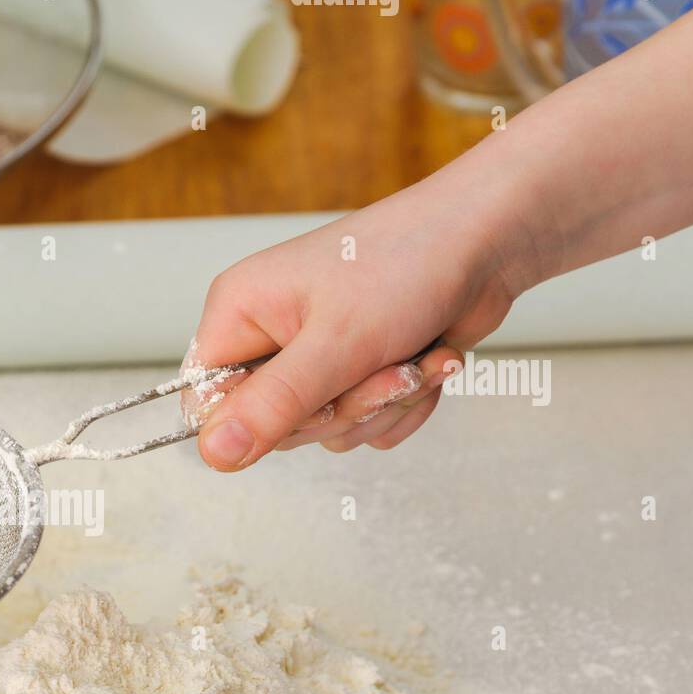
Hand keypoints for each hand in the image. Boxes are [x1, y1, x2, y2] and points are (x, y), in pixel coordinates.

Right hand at [188, 176, 525, 469]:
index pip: (202, 402)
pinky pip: (364, 427)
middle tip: (378, 367)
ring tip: (410, 356)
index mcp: (240, 314)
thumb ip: (271, 405)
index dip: (247, 423)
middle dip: (340, 408)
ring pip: (325, 431)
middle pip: (272, 426)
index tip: (301, 407)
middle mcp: (269, 335)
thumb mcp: (335, 343)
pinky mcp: (356, 373)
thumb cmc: (409, 263)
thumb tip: (213, 455)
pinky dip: (404, 405)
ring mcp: (314, 356)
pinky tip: (425, 361)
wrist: (490, 238)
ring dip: (380, 405)